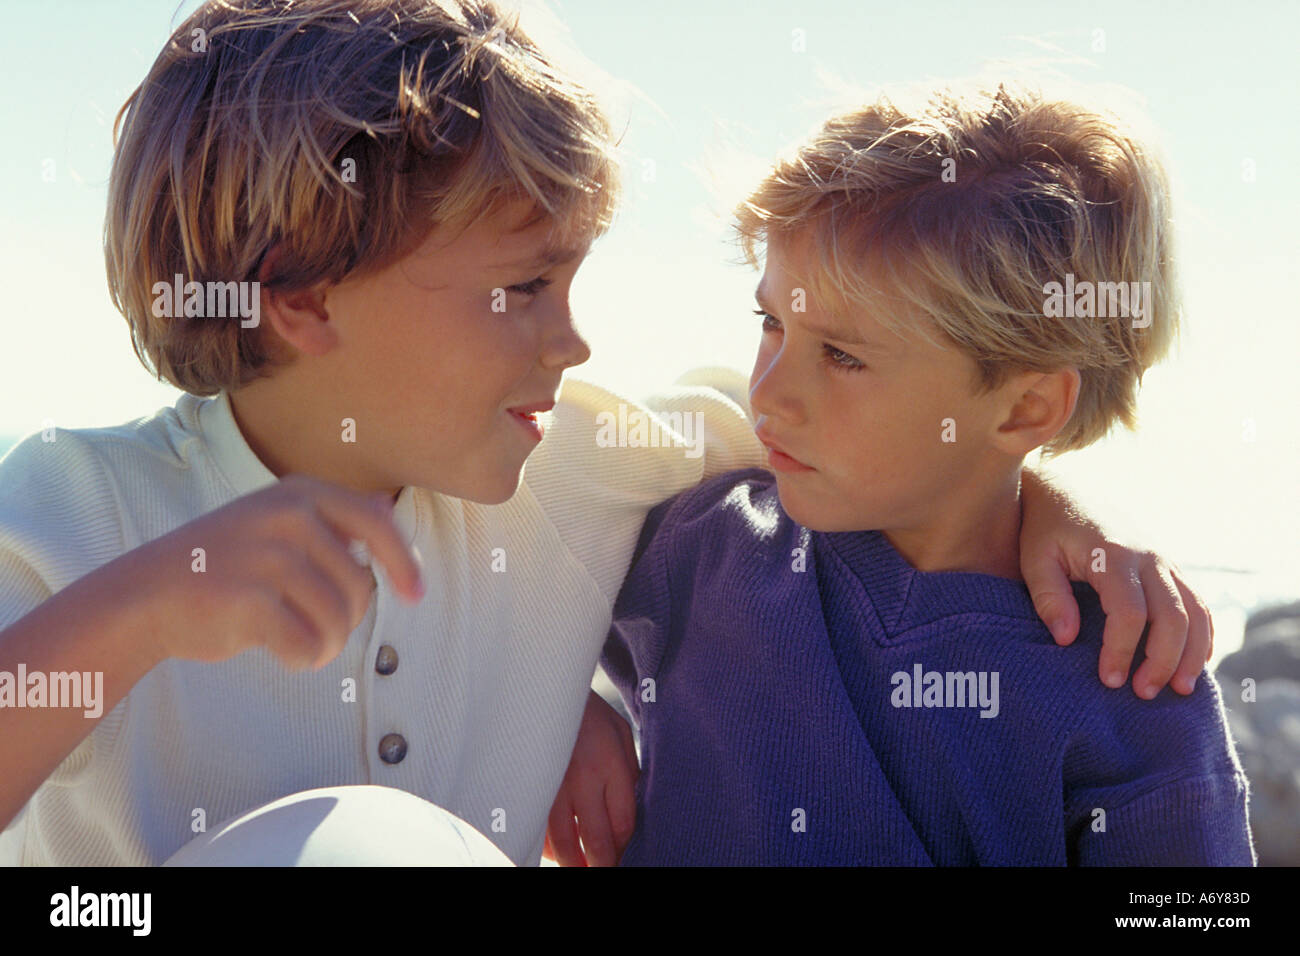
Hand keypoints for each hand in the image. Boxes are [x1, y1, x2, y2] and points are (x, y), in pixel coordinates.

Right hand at [128, 474, 422, 670]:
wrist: (143, 597)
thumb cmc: (224, 567)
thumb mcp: (276, 523)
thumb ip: (331, 521)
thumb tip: (392, 516)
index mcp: (299, 493)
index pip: (376, 522)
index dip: (403, 561)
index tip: (415, 596)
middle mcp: (287, 516)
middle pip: (359, 585)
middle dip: (347, 620)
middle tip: (315, 628)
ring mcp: (267, 555)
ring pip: (338, 619)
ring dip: (325, 644)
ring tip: (296, 640)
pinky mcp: (249, 600)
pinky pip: (308, 644)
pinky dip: (302, 659)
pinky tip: (280, 652)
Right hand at [544, 689, 638, 865]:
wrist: (539, 687)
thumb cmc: (584, 711)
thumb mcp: (619, 731)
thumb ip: (628, 771)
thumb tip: (633, 812)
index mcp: (608, 762)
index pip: (623, 822)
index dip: (625, 846)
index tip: (625, 854)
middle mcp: (580, 778)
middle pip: (595, 839)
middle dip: (603, 865)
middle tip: (606, 871)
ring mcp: (550, 785)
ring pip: (562, 843)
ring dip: (574, 864)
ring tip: (581, 868)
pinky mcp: (526, 787)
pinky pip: (536, 830)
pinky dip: (546, 847)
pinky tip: (557, 851)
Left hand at [1018, 469, 1212, 698]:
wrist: (1064, 492)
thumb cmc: (1044, 530)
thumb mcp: (1035, 559)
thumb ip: (1049, 597)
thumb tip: (1067, 639)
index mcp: (1112, 554)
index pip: (1129, 612)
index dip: (1122, 649)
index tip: (1109, 680)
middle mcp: (1147, 557)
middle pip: (1172, 616)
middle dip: (1163, 659)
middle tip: (1144, 694)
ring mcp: (1164, 561)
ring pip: (1195, 611)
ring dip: (1192, 653)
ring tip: (1179, 689)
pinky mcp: (1169, 567)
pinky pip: (1198, 603)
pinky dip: (1202, 635)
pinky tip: (1193, 663)